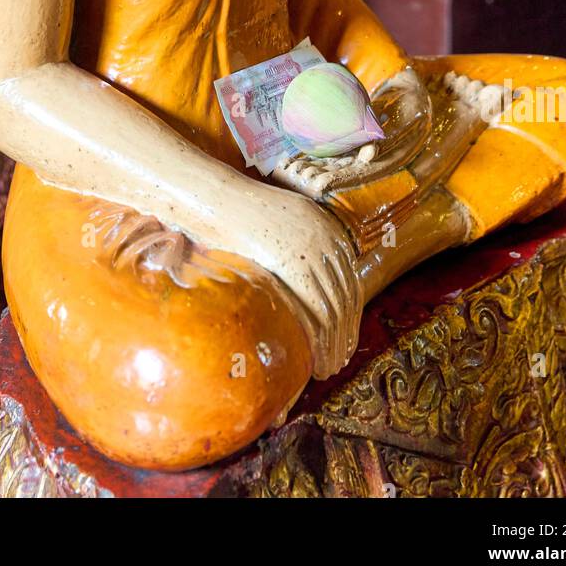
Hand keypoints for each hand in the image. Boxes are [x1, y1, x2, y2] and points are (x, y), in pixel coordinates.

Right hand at [237, 185, 361, 379]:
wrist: (214, 198)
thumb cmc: (236, 217)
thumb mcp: (278, 229)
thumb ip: (296, 251)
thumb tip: (305, 290)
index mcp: (326, 228)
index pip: (349, 281)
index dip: (350, 317)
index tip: (345, 341)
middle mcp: (327, 237)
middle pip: (347, 296)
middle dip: (345, 334)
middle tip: (338, 362)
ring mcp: (313, 248)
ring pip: (336, 307)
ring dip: (336, 343)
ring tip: (328, 367)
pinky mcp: (294, 262)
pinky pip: (317, 308)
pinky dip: (320, 338)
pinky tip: (316, 358)